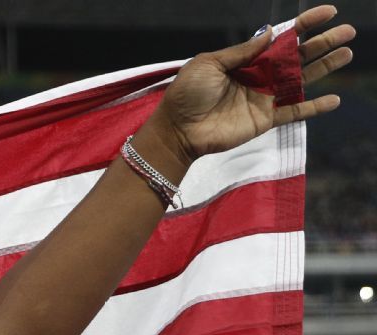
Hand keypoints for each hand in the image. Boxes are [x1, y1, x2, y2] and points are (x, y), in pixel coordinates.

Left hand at [152, 5, 353, 163]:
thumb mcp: (209, 63)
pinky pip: (295, 111)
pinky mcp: (265, 119)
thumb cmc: (187, 94)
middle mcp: (259, 76)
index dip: (304, 25)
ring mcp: (264, 98)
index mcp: (246, 60)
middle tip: (347, 31)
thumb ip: (241, 50)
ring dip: (325, 67)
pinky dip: (314, 107)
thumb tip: (271, 32)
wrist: (178, 129)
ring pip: (302, 80)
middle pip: (298, 56)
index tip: (327, 13)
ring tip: (347, 53)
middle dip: (322, 43)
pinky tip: (334, 100)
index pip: (280, 38)